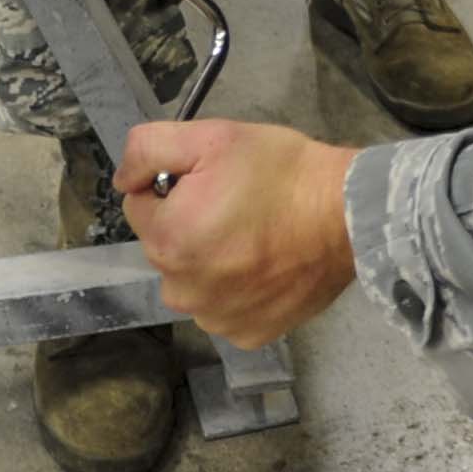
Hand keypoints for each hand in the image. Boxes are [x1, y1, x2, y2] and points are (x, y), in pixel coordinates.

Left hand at [114, 120, 359, 349]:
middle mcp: (183, 290)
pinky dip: (237, 290)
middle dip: (189, 223)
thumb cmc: (281, 173)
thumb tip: (125, 179)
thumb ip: (148, 149)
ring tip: (254, 235)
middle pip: (165, 245)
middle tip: (237, 203)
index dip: (172, 185)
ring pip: (193, 280)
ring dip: (210, 261)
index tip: (211, 179)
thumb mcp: (211, 137)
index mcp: (167, 241)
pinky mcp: (249, 334)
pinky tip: (266, 266)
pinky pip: (224, 309)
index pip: (140, 206)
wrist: (348, 215)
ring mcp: (217, 319)